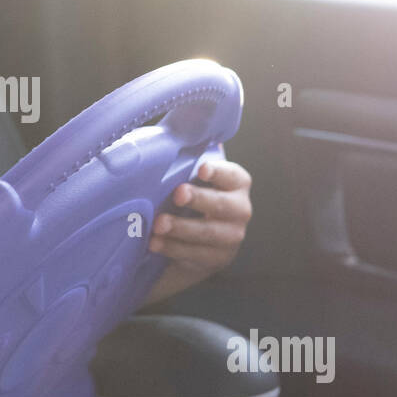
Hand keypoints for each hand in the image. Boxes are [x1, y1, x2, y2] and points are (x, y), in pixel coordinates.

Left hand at [143, 158, 252, 305]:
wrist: (192, 239)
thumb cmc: (189, 198)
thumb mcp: (190, 178)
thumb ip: (186, 161)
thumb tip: (168, 138)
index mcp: (236, 184)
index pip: (232, 176)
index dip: (218, 172)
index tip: (201, 169)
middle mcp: (240, 210)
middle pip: (222, 205)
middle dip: (199, 199)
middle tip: (177, 195)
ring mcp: (231, 237)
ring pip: (208, 233)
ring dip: (182, 228)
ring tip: (158, 224)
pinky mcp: (217, 258)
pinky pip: (196, 254)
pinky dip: (173, 248)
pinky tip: (155, 243)